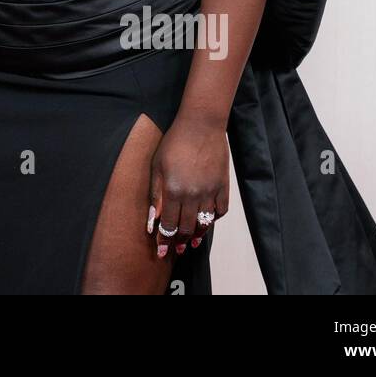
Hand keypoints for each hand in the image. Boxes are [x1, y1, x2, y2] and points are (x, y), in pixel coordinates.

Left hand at [146, 112, 229, 257]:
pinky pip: (220, 211)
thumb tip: (152, 220)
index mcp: (174, 190)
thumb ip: (155, 194)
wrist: (201, 125)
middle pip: (186, 228)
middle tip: (175, 249)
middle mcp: (193, 195)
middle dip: (179, 241)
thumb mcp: (157, 166)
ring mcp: (210, 192)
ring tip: (191, 243)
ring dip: (197, 236)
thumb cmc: (174, 142)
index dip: (164, 240)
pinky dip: (213, 220)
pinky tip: (207, 222)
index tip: (161, 251)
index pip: (168, 224)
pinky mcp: (223, 187)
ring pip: (204, 224)